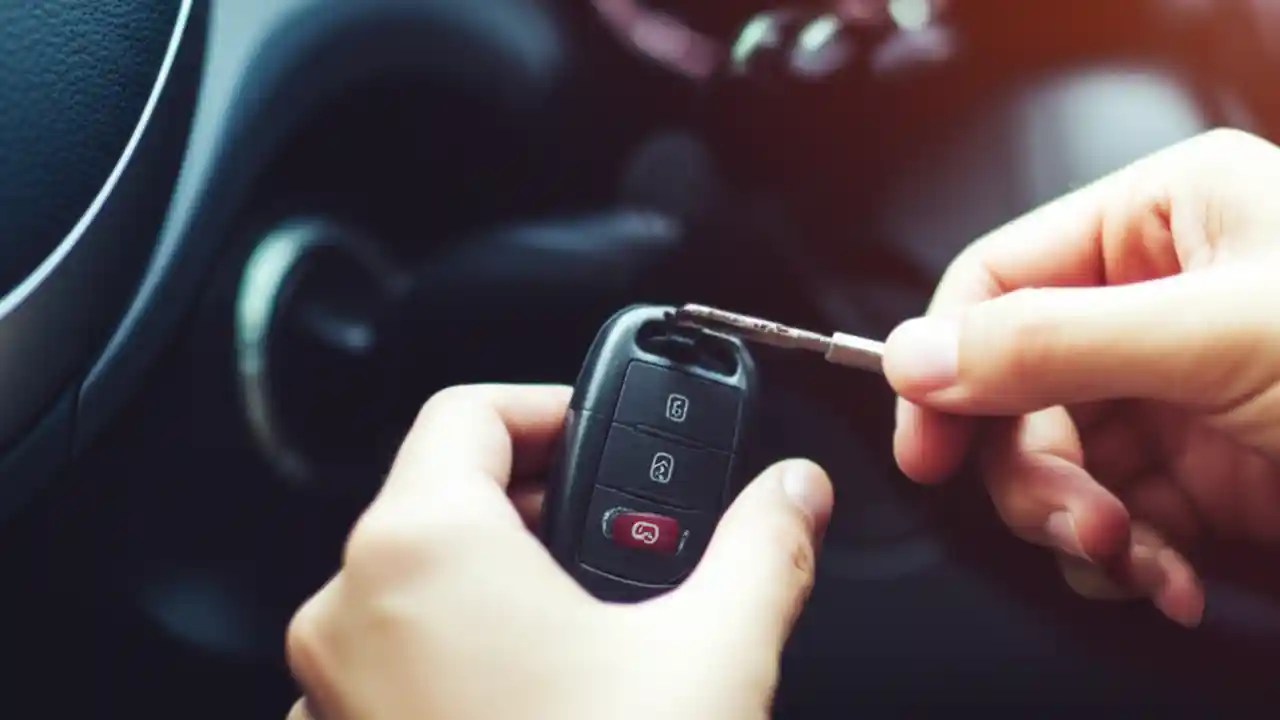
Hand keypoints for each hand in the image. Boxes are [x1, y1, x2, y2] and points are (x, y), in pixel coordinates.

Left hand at [284, 384, 832, 719]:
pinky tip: (547, 698)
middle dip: (540, 502)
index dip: (546, 406)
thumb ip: (761, 548)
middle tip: (624, 535)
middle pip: (441, 496)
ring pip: (419, 586)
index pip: (467, 413)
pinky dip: (466, 654)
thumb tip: (793, 497)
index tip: (601, 435)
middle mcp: (350, 612)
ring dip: (505, 581)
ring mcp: (332, 695)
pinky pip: (399, 665)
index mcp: (420, 549)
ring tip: (599, 622)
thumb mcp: (713, 654)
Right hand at [882, 128, 1279, 626]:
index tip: (924, 439)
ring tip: (1130, 557)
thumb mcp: (1220, 338)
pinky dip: (1126, 557)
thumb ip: (1050, 343)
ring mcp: (1182, 390)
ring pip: (1060, 459)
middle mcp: (1161, 298)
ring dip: (1079, 524)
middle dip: (1033, 466)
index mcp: (1164, 219)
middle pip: (1018, 383)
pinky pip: (1114, 513)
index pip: (1000, 277)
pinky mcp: (1208, 471)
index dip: (946, 359)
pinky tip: (1166, 576)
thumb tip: (915, 353)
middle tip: (1068, 519)